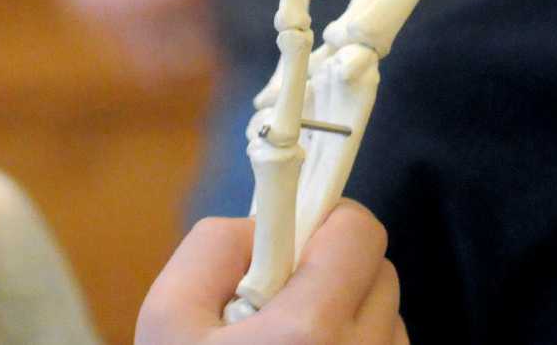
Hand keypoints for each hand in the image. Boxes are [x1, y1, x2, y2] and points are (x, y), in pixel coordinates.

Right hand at [135, 202, 406, 344]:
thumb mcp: (167, 319)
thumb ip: (215, 247)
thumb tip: (264, 223)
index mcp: (308, 335)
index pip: (360, 233)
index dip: (326, 223)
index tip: (296, 239)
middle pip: (380, 273)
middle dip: (336, 272)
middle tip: (283, 301)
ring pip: (389, 320)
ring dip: (350, 320)